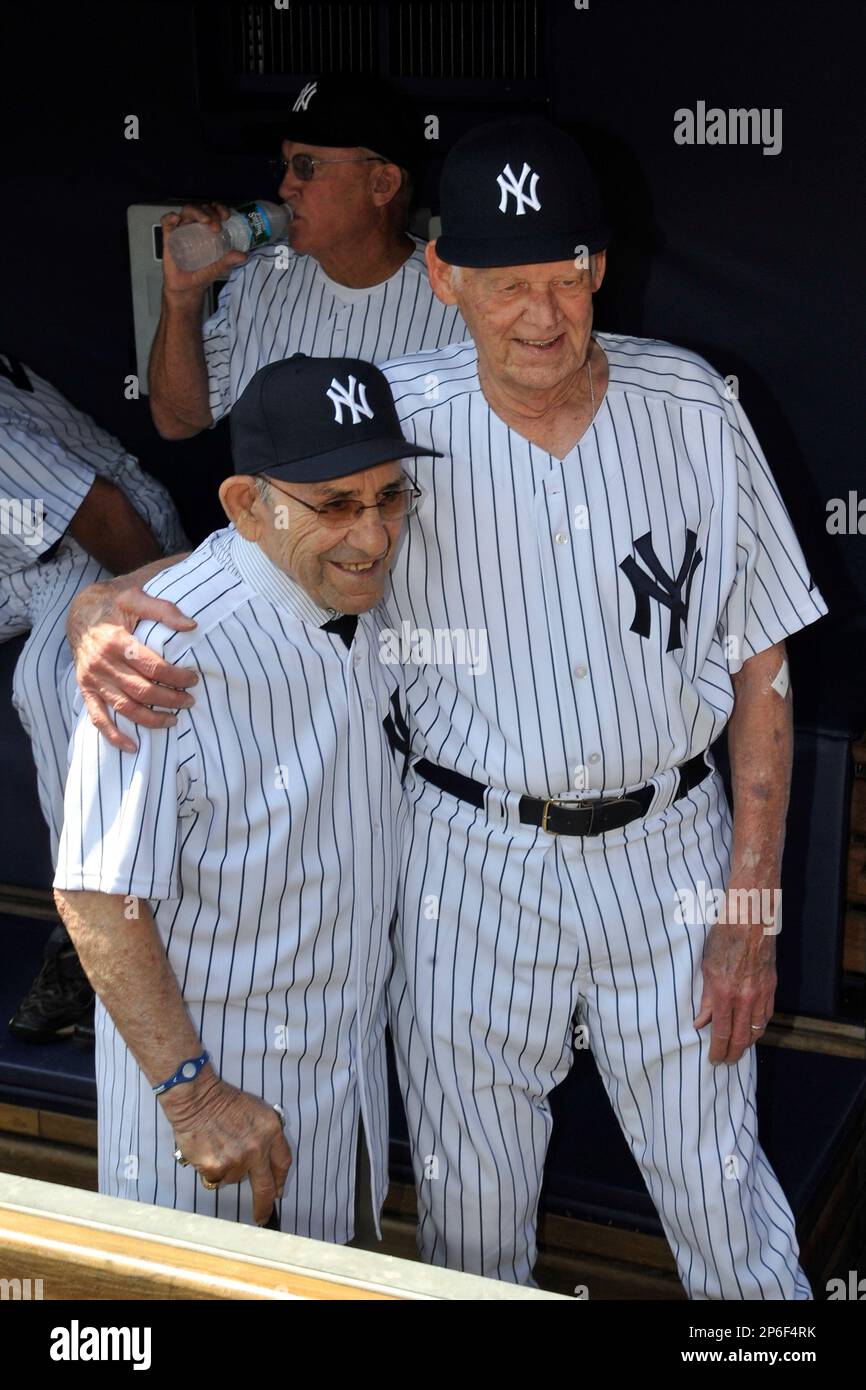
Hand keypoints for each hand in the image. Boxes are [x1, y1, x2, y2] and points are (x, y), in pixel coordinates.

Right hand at [67, 580, 198, 751]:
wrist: (80, 611)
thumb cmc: (113, 604)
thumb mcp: (136, 597)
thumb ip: (164, 610)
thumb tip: (192, 626)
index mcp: (116, 641)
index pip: (153, 667)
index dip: (176, 677)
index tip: (193, 679)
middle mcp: (102, 663)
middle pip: (142, 690)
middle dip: (169, 699)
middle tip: (189, 701)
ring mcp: (92, 679)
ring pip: (124, 707)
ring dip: (150, 719)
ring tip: (173, 720)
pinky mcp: (86, 689)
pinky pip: (98, 717)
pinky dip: (114, 735)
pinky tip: (132, 746)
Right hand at [161, 204, 247, 294]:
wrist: (186, 289)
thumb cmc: (201, 274)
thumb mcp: (217, 267)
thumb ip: (228, 260)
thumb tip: (243, 255)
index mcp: (207, 230)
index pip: (213, 212)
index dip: (220, 209)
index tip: (226, 216)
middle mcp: (195, 227)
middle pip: (202, 209)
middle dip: (211, 213)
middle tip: (217, 226)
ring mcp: (181, 230)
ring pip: (187, 211)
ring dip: (198, 212)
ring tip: (205, 221)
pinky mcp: (168, 238)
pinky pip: (166, 223)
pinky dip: (170, 217)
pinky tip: (176, 218)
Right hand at [162, 1074, 291, 1225]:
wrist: (197, 1098)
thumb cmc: (223, 1100)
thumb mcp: (257, 1111)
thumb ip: (265, 1136)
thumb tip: (266, 1163)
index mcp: (271, 1131)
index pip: (283, 1163)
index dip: (280, 1180)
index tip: (278, 1192)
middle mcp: (257, 1148)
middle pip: (266, 1187)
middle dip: (265, 1206)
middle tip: (263, 1217)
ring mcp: (237, 1160)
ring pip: (234, 1179)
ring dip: (228, 1170)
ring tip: (218, 1146)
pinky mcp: (216, 1168)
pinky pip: (215, 1178)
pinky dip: (211, 1169)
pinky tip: (208, 1150)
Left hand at [693, 882, 778, 1064]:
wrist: (750, 917)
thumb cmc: (723, 936)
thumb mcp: (706, 967)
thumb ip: (705, 998)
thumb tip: (700, 1022)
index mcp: (725, 992)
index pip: (722, 1033)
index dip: (718, 1050)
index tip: (714, 1060)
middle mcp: (745, 997)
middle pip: (743, 1037)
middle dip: (734, 1054)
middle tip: (726, 1062)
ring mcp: (761, 992)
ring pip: (758, 1029)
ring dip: (748, 1042)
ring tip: (738, 1049)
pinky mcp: (771, 985)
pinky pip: (767, 1014)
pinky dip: (760, 1026)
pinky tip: (753, 1029)